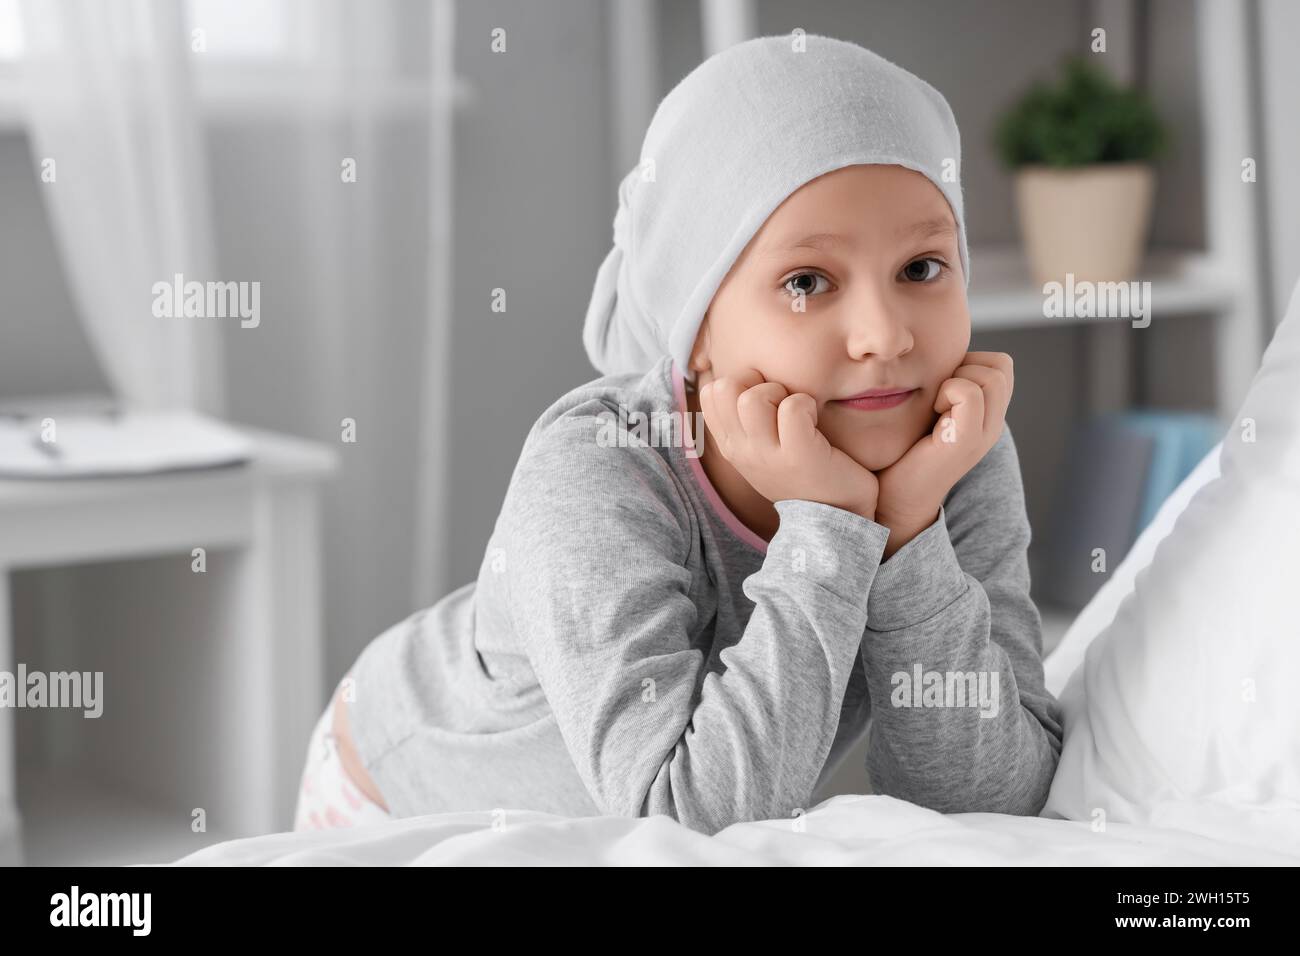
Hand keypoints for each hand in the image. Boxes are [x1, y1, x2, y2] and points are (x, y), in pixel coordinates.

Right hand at [700, 368, 878, 519]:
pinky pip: (792, 408)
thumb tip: (742, 380)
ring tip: (798, 412)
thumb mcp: (762, 451)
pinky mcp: (798, 456)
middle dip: (757, 383)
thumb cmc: (801, 474)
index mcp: (730, 446)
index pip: (710, 393)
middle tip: (780, 402)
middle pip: (725, 388)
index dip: (740, 382)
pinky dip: (807, 404)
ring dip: (782, 393)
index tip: (765, 400)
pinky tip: (815, 422)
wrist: (832, 519)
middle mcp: (741, 451)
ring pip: (753, 398)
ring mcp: (766, 456)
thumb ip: (746, 422)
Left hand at [874, 351, 1013, 535]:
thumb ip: (938, 385)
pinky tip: (933, 413)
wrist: (890, 501)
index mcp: (985, 415)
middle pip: (1002, 366)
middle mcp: (991, 425)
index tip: (940, 384)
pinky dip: (948, 391)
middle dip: (966, 365)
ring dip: (957, 378)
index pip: (1001, 365)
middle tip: (938, 393)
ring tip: (936, 404)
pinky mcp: (965, 443)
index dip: (970, 361)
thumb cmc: (898, 454)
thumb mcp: (924, 410)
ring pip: (992, 376)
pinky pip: (970, 394)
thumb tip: (930, 351)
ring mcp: (983, 435)